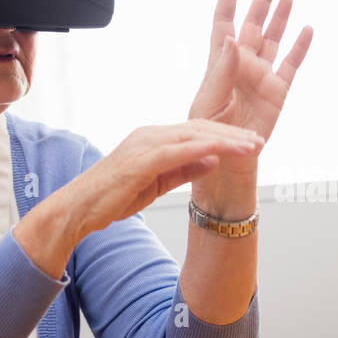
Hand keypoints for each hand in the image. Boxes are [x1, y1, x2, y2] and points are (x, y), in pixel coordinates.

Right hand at [13, 119, 264, 276]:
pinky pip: (175, 151)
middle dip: (232, 134)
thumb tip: (213, 161)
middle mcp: (150, 135)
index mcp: (154, 139)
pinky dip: (200, 149)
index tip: (250, 142)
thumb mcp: (157, 183)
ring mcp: (144, 145)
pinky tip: (221, 152)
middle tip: (260, 140)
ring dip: (225, 140)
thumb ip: (183, 169)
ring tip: (251, 146)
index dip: (225, 135)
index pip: (196, 131)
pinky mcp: (139, 160)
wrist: (78, 209)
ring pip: (192, 136)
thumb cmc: (112, 197)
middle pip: (199, 128)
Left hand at [188, 0, 312, 208]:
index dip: (229, 0)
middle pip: (253, 24)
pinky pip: (291, 64)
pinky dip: (300, 47)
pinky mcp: (278, 91)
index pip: (224, 23)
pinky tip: (306, 29)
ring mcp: (262, 75)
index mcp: (221, 62)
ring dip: (280, 18)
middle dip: (261, 1)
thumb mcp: (210, 100)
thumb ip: (222, 69)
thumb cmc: (209, 130)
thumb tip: (231, 38)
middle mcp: (243, 63)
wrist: (228, 158)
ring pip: (273, 38)